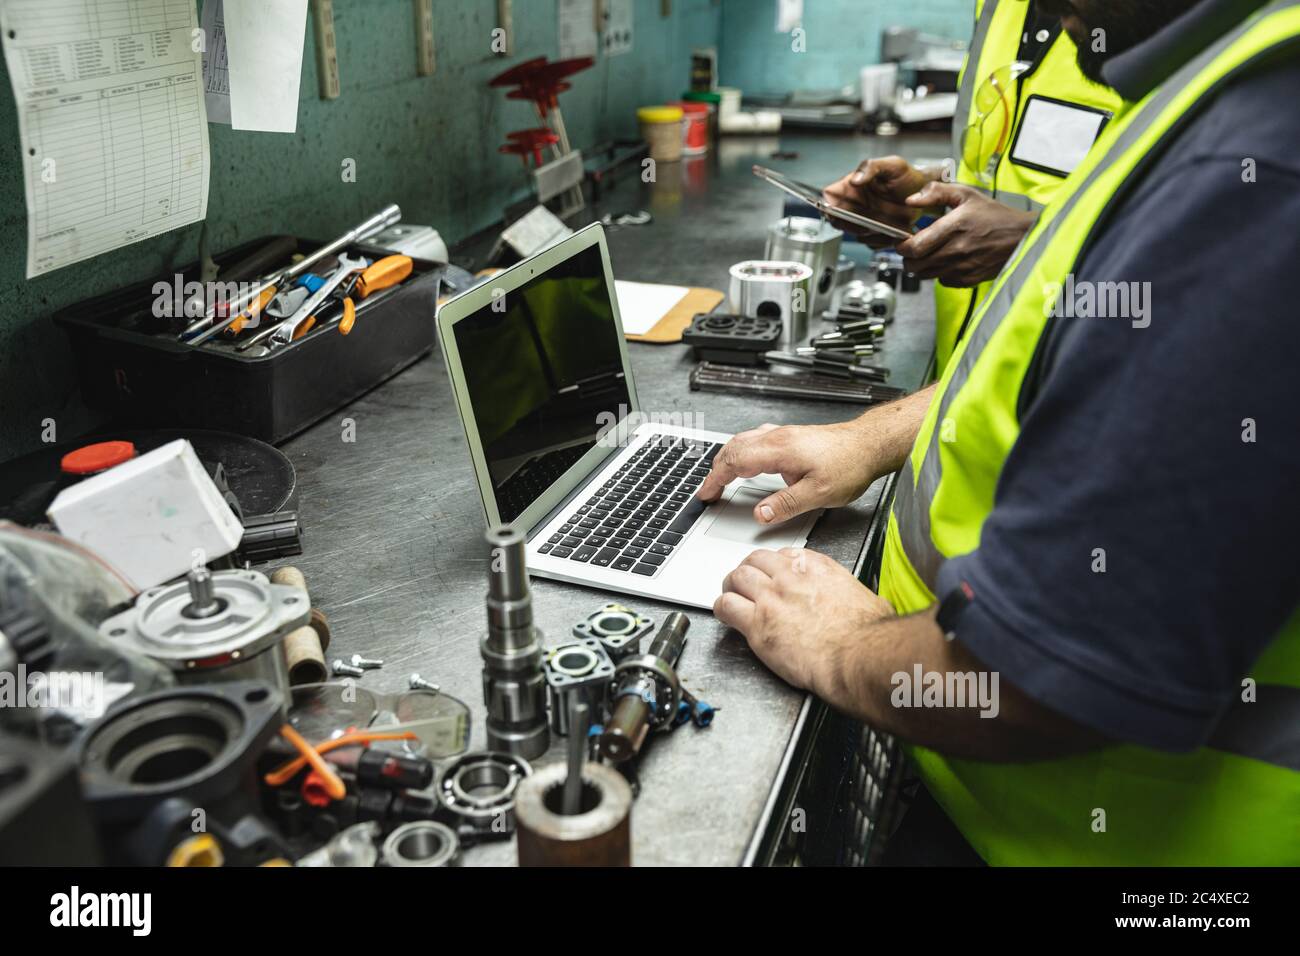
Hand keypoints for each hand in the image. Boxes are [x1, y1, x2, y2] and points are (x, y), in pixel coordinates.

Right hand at [697, 421, 879, 524]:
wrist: (869, 444)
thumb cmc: (849, 464)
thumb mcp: (818, 494)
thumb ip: (785, 504)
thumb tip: (760, 515)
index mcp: (779, 450)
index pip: (735, 462)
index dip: (715, 479)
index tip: (706, 493)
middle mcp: (778, 437)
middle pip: (734, 448)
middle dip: (716, 469)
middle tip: (709, 489)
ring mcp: (784, 434)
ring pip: (743, 441)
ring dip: (727, 458)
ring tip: (721, 476)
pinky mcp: (791, 436)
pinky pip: (756, 439)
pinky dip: (742, 451)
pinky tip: (747, 460)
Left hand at [714, 547, 894, 693]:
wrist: (856, 655)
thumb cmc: (867, 634)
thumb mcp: (869, 600)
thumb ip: (856, 597)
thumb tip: (867, 606)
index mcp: (818, 568)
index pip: (785, 555)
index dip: (774, 565)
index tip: (773, 574)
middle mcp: (791, 578)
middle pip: (756, 561)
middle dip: (748, 570)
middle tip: (745, 581)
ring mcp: (771, 598)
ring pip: (737, 578)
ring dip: (731, 586)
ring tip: (730, 594)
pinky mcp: (757, 624)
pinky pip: (727, 606)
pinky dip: (721, 608)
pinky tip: (724, 614)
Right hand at [823, 156, 940, 247]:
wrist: (924, 192)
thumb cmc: (907, 176)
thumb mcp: (892, 165)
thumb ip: (871, 167)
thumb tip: (855, 179)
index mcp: (851, 187)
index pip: (828, 198)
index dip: (830, 206)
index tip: (839, 211)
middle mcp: (854, 205)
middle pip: (838, 220)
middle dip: (852, 224)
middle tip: (868, 222)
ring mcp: (864, 221)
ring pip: (855, 234)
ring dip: (869, 233)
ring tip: (886, 224)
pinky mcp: (875, 234)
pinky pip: (870, 243)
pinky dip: (881, 240)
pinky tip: (892, 231)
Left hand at [895, 182, 1036, 286]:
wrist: (1021, 236)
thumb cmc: (994, 215)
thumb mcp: (966, 194)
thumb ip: (936, 192)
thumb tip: (911, 200)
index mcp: (954, 227)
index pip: (914, 247)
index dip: (902, 246)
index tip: (902, 241)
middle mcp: (957, 250)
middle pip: (915, 265)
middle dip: (908, 258)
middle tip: (912, 249)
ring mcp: (962, 267)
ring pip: (926, 275)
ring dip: (921, 266)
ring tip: (929, 253)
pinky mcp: (968, 279)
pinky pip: (942, 281)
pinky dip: (939, 273)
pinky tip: (947, 261)